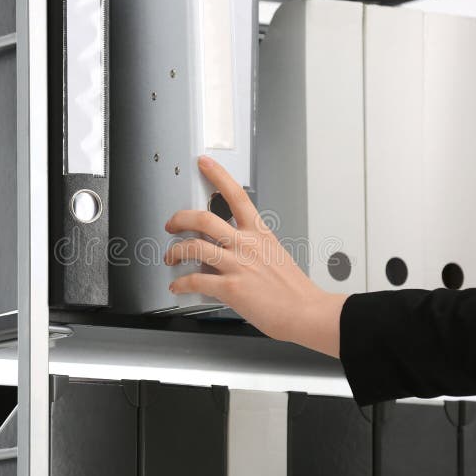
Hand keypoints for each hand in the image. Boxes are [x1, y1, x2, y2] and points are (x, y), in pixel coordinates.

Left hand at [164, 155, 346, 357]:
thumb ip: (251, 247)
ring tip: (171, 256)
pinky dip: (181, 283)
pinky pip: (196, 280)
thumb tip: (230, 251)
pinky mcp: (230, 287)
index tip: (204, 164)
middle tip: (172, 223)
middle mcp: (246, 244)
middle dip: (180, 218)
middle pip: (204, 218)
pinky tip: (179, 286)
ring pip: (194, 246)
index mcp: (259, 233)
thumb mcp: (275, 254)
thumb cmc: (293, 289)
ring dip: (175, 251)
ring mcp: (238, 265)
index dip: (217, 175)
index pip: (236, 194)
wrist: (305, 311)